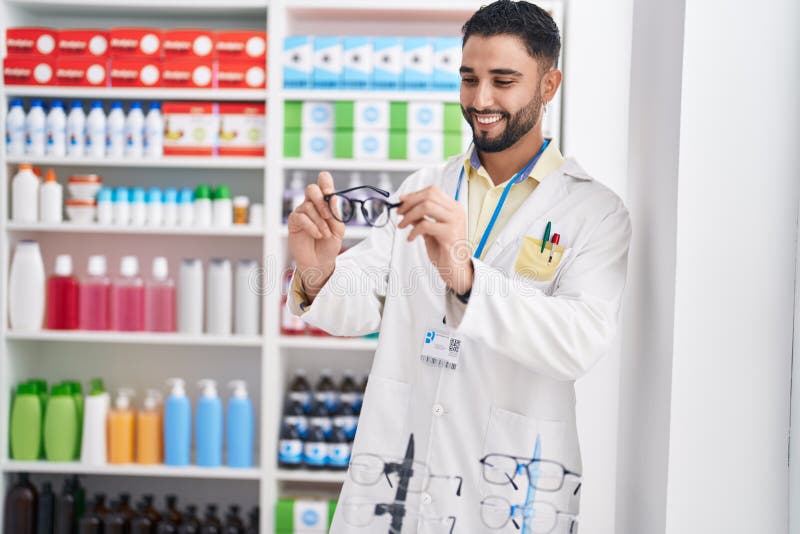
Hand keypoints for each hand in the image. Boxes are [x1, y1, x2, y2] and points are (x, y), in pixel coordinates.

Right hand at [287, 172, 345, 299]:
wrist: (320, 261)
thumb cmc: (329, 244)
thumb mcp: (339, 229)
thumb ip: (336, 214)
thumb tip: (333, 198)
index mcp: (325, 202)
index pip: (323, 182)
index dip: (325, 181)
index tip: (330, 192)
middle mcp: (312, 204)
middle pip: (311, 189)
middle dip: (321, 201)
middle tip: (328, 216)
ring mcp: (302, 212)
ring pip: (308, 206)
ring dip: (319, 221)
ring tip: (325, 234)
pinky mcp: (294, 222)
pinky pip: (301, 217)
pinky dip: (312, 226)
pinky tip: (317, 235)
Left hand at [397, 186, 473, 293]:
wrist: (457, 270)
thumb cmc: (445, 251)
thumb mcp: (430, 231)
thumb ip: (421, 218)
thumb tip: (405, 207)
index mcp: (453, 208)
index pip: (432, 191)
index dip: (414, 194)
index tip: (401, 201)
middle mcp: (456, 212)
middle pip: (429, 195)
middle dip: (409, 203)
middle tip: (399, 214)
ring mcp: (455, 222)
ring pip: (427, 206)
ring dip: (409, 215)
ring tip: (402, 225)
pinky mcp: (450, 234)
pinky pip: (426, 225)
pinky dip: (413, 231)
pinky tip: (411, 238)